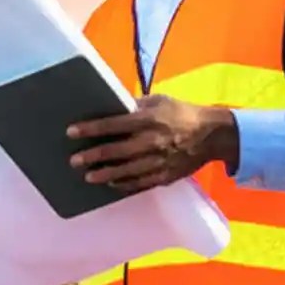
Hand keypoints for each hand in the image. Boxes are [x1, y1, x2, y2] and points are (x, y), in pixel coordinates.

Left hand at [66, 93, 238, 192]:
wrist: (212, 135)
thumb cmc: (182, 113)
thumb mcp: (160, 100)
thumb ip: (136, 104)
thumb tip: (113, 106)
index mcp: (148, 119)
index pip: (112, 125)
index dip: (90, 129)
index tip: (71, 132)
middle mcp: (151, 141)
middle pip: (115, 151)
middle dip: (92, 156)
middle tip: (74, 160)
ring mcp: (158, 161)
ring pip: (125, 171)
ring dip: (104, 175)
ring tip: (88, 176)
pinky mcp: (165, 176)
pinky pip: (140, 183)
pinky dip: (124, 184)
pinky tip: (111, 184)